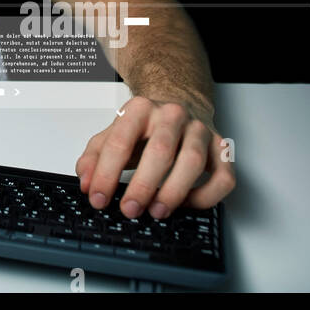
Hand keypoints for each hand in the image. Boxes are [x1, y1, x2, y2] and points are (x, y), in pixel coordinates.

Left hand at [74, 93, 234, 219]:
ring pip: (194, 161)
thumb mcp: (113, 132)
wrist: (178, 98)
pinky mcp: (221, 147)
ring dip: (175, 191)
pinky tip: (187, 203)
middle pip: (160, 150)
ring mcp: (200, 129)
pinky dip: (207, 195)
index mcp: (140, 108)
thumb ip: (95, 156)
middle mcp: (172, 115)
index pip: (120, 141)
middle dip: (143, 185)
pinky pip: (223, 175)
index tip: (98, 198)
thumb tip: (86, 183)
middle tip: (129, 209)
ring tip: (157, 211)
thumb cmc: (145, 124)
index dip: (106, 173)